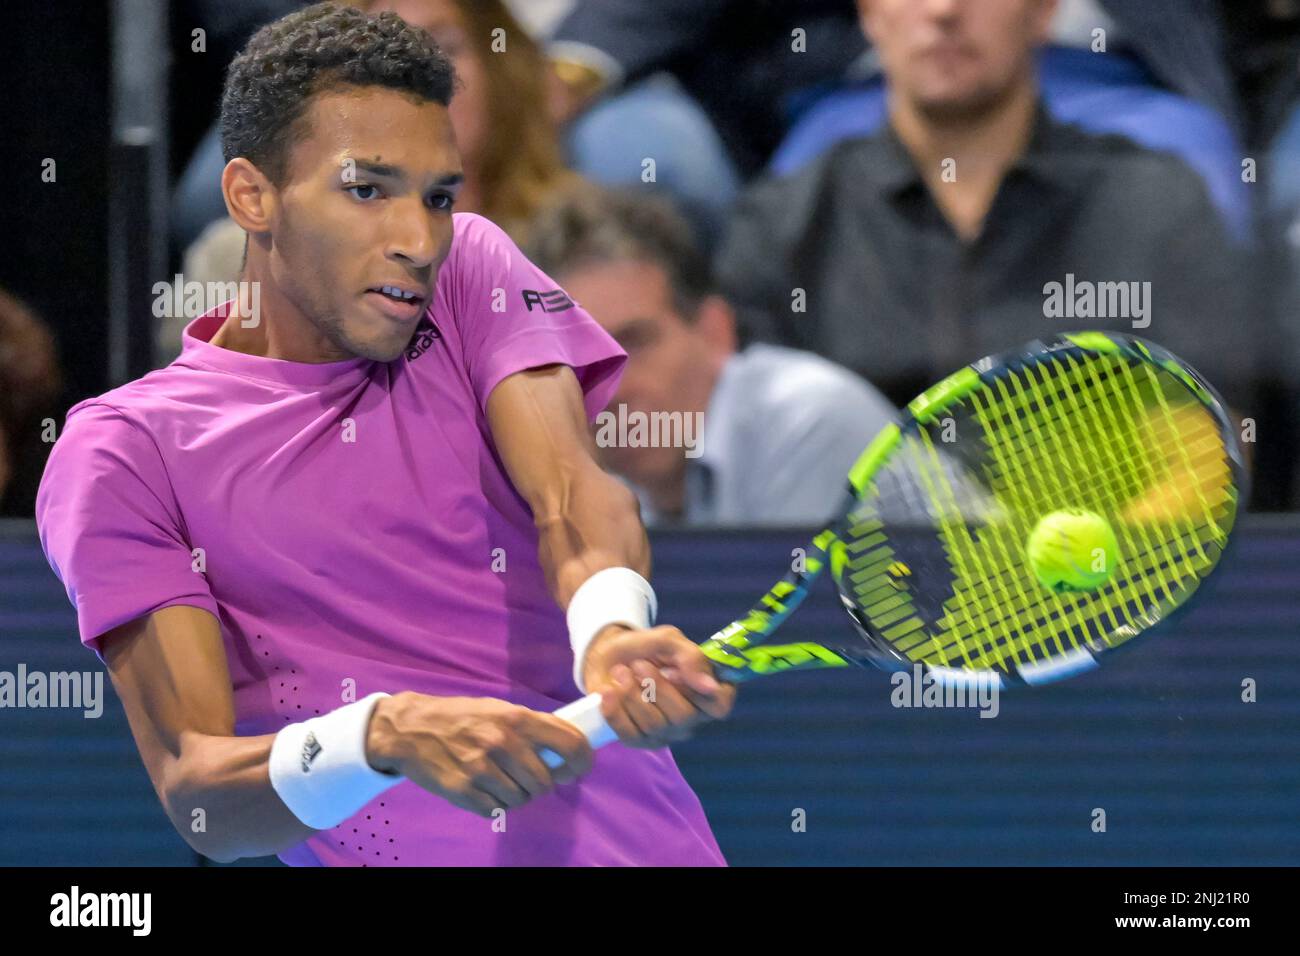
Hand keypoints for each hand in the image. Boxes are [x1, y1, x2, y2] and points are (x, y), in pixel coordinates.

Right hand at [365, 692, 593, 817]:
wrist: (410, 729)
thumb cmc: (461, 717)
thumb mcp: (499, 710)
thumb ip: (532, 727)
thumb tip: (567, 750)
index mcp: (516, 718)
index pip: (569, 743)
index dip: (582, 760)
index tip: (580, 768)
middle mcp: (502, 743)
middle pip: (545, 782)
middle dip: (541, 783)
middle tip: (528, 776)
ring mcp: (482, 769)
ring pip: (521, 799)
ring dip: (517, 795)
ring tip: (501, 780)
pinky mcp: (463, 791)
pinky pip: (496, 810)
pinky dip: (495, 804)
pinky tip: (484, 789)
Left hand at [581, 624, 736, 748]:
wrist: (608, 656)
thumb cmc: (645, 648)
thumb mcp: (669, 640)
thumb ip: (691, 657)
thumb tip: (710, 685)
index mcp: (706, 691)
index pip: (720, 705)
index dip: (699, 692)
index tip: (675, 671)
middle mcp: (692, 717)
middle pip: (683, 716)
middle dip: (656, 686)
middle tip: (639, 664)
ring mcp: (666, 732)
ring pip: (655, 725)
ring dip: (631, 693)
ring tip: (621, 672)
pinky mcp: (640, 741)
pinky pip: (630, 735)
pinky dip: (615, 710)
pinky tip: (609, 691)